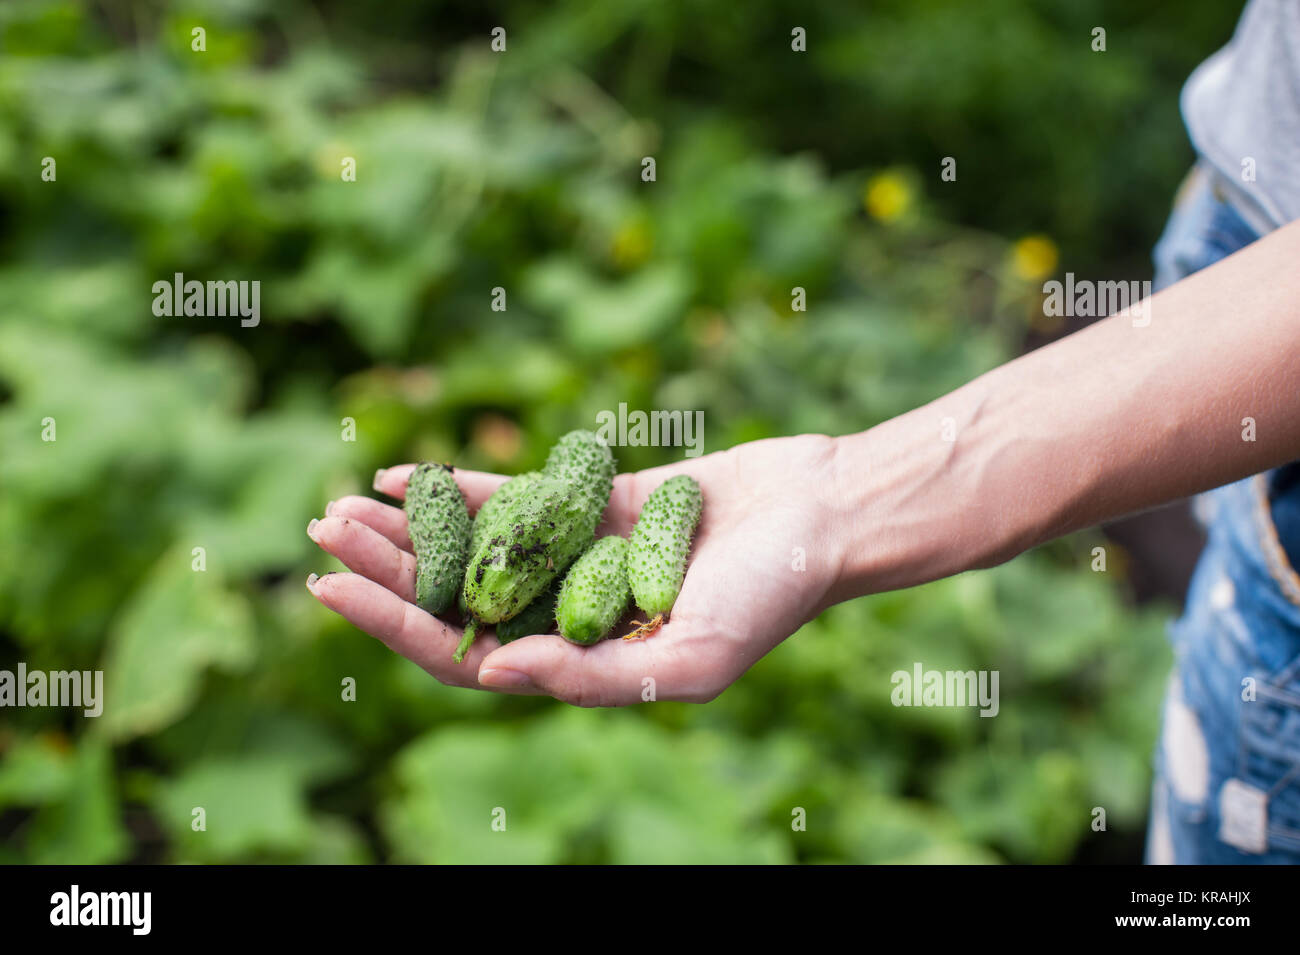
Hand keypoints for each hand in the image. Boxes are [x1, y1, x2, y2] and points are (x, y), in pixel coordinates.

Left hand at [305, 434, 846, 704]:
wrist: (818, 516)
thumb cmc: (768, 598)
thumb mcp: (688, 660)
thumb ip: (591, 677)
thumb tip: (491, 675)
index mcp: (582, 666)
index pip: (467, 658)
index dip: (396, 627)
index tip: (334, 589)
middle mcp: (567, 617)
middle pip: (455, 600)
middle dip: (385, 570)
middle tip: (320, 532)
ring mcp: (574, 560)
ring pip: (472, 549)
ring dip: (407, 531)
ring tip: (339, 506)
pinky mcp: (590, 507)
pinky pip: (511, 501)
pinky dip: (458, 490)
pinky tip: (404, 475)